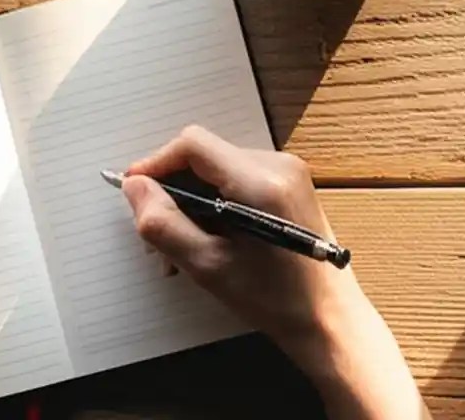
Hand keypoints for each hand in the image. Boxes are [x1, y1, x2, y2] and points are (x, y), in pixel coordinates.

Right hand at [121, 125, 354, 339]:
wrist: (330, 320)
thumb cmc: (279, 301)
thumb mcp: (207, 266)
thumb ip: (163, 223)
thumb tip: (135, 188)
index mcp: (262, 183)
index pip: (193, 145)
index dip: (156, 163)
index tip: (134, 190)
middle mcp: (279, 166)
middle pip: (203, 157)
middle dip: (172, 191)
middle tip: (158, 236)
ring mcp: (287, 173)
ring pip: (215, 169)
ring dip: (191, 202)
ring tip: (182, 247)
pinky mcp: (288, 184)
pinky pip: (235, 179)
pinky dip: (213, 204)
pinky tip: (208, 238)